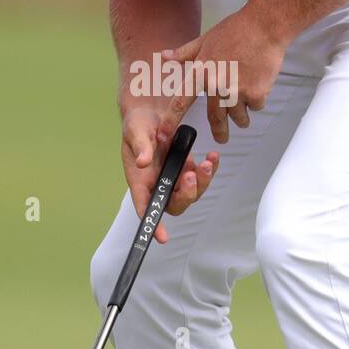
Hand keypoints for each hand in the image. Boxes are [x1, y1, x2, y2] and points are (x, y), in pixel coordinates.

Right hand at [121, 104, 218, 242]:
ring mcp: (174, 177)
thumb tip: (142, 162)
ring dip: (202, 181)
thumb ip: (140, 146)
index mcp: (140, 180)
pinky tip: (213, 156)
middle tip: (191, 175)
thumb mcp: (135, 131)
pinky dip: (209, 168)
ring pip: (192, 192)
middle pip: (174, 203)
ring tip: (206, 163)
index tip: (162, 236)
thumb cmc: (138, 124)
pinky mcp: (187, 167)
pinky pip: (201, 176)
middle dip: (186, 195)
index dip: (153, 224)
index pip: (145, 207)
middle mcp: (158, 184)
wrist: (151, 111)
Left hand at [156, 5, 287, 144]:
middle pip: (215, 118)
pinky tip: (259, 85)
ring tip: (245, 106)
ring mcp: (236, 91)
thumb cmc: (236, 30)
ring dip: (242, 116)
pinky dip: (257, 101)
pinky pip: (255, 107)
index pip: (181, 102)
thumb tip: (164, 56)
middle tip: (222, 138)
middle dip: (219, 132)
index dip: (171, 121)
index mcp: (201, 73)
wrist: (264, 26)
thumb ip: (185, 53)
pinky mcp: (256, 93)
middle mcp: (216, 85)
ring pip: (238, 116)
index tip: (164, 136)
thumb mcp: (205, 40)